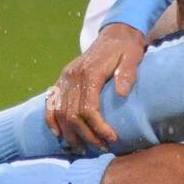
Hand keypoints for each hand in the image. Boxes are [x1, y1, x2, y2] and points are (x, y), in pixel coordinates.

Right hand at [45, 23, 146, 151]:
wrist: (116, 34)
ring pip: (60, 113)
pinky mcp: (62, 79)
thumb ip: (127, 73)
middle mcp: (72, 76)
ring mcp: (65, 78)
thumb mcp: (132, 57)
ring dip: (70, 134)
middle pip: (72, 115)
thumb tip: (122, 93)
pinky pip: (50, 103)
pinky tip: (58, 135)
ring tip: (83, 149)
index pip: (88, 108)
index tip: (112, 138)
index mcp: (89, 73)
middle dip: (86, 135)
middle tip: (102, 148)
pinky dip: (51, 120)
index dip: (98, 127)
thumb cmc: (126, 48)